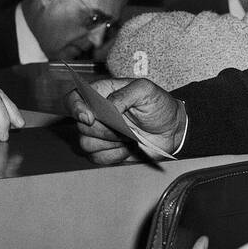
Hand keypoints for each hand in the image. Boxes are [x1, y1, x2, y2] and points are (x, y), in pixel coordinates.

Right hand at [66, 77, 185, 164]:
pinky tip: (128, 148)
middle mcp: (97, 113)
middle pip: (80, 125)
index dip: (75, 108)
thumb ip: (124, 94)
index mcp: (102, 93)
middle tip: (125, 127)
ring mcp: (101, 133)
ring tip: (129, 136)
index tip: (89, 118)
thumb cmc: (159, 105)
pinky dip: (113, 155)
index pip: (74, 97)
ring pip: (86, 143)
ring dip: (110, 142)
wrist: (173, 129)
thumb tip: (108, 107)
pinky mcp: (106, 150)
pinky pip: (97, 158)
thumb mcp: (146, 90)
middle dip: (104, 129)